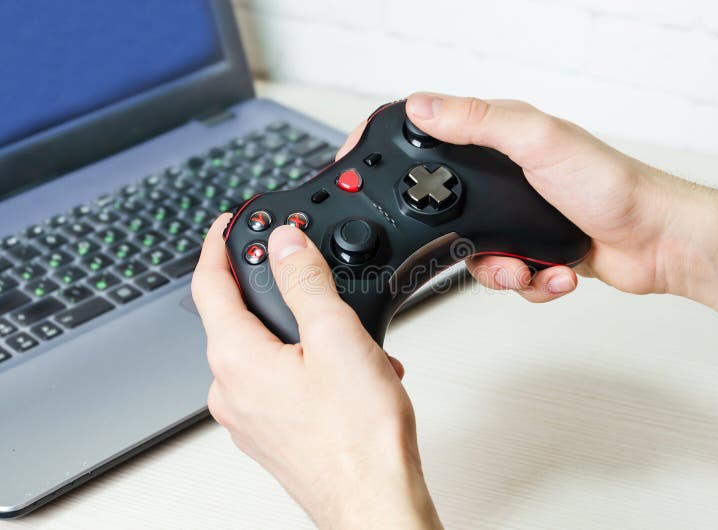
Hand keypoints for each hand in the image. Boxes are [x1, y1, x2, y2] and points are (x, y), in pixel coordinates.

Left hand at [192, 216, 442, 528]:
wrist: (374, 502)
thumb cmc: (357, 436)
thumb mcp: (335, 336)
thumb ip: (305, 280)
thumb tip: (284, 243)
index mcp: (236, 358)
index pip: (208, 284)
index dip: (215, 245)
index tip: (224, 225)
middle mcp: (230, 389)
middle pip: (237, 318)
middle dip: (277, 291)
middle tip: (308, 273)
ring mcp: (248, 417)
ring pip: (266, 351)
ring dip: (304, 333)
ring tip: (353, 339)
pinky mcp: (270, 434)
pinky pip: (279, 383)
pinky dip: (310, 366)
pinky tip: (352, 374)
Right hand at [340, 93, 717, 355]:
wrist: (658, 242)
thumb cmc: (614, 185)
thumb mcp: (540, 141)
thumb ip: (480, 122)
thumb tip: (424, 106)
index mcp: (501, 140)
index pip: (432, 137)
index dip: (396, 153)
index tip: (365, 166)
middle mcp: (505, 178)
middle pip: (445, 210)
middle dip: (458, 240)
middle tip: (477, 247)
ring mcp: (517, 217)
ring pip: (474, 255)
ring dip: (501, 271)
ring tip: (527, 267)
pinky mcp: (531, 250)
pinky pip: (506, 277)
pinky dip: (530, 283)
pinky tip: (554, 272)